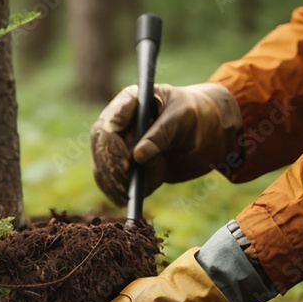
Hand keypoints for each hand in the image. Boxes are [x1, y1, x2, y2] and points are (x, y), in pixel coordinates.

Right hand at [91, 82, 242, 205]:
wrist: (201, 132)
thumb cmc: (193, 115)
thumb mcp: (182, 118)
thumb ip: (161, 134)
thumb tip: (138, 156)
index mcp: (131, 100)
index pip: (112, 119)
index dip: (115, 141)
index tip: (129, 162)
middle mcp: (117, 122)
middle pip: (102, 144)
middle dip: (113, 165)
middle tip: (128, 181)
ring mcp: (115, 144)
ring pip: (102, 163)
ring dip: (114, 181)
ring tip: (129, 194)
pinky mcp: (119, 164)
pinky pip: (107, 178)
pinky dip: (114, 191)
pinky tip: (124, 201)